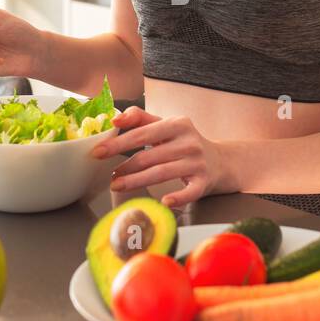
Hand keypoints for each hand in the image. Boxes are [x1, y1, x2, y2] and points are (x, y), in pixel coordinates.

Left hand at [90, 107, 236, 209]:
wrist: (221, 161)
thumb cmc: (185, 143)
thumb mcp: (167, 125)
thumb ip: (141, 118)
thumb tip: (115, 118)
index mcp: (178, 124)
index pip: (142, 133)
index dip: (119, 143)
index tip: (99, 151)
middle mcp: (189, 142)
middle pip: (150, 156)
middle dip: (126, 166)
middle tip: (110, 176)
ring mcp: (197, 162)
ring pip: (162, 173)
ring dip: (137, 181)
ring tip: (118, 185)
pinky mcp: (204, 182)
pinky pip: (190, 192)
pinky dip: (178, 198)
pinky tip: (164, 202)